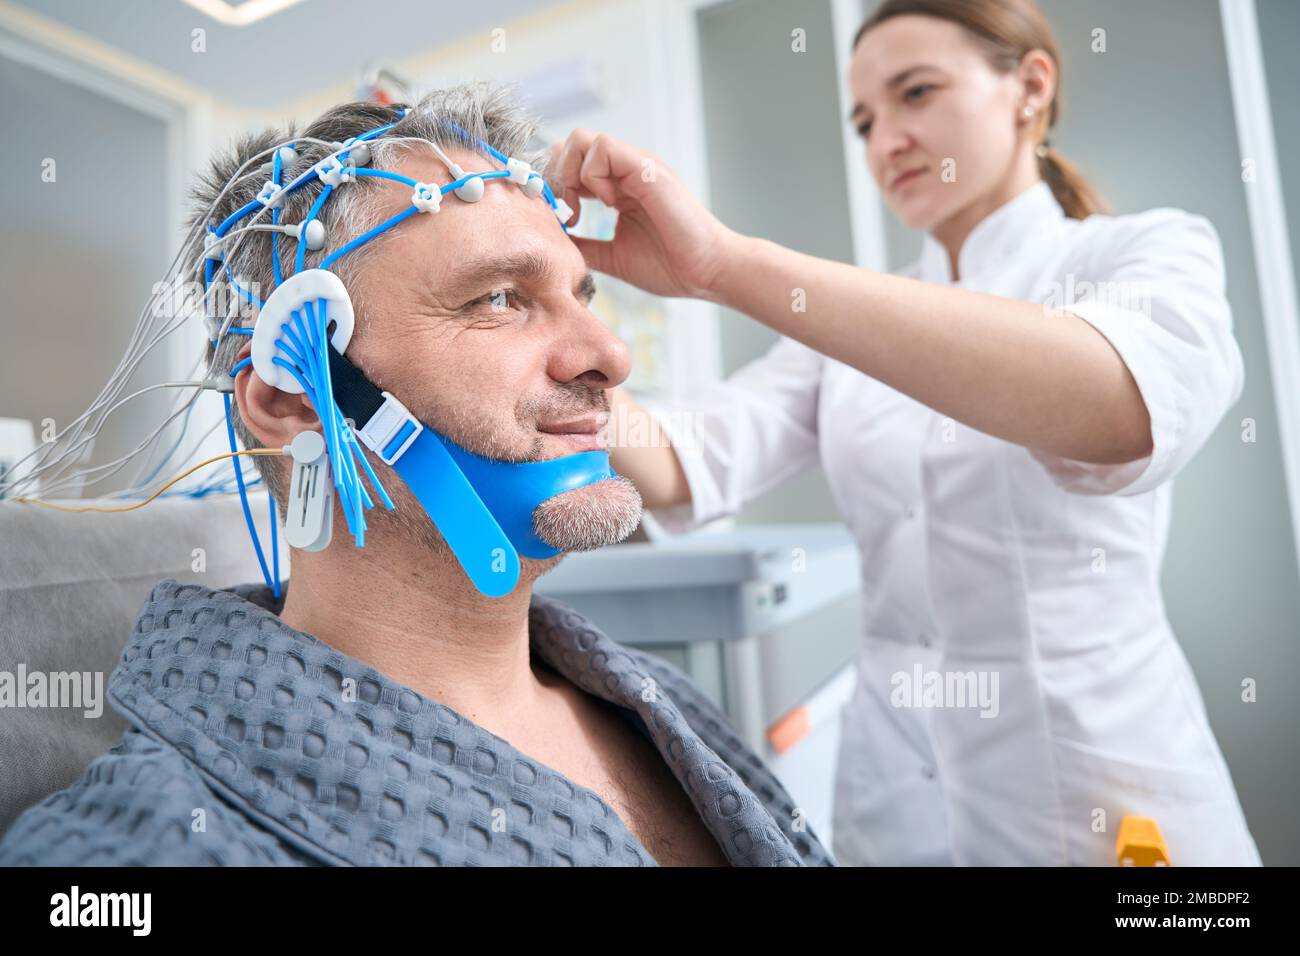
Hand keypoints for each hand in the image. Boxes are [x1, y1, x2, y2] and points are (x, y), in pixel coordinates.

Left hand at [547, 129, 739, 301]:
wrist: (706, 273)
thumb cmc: (670, 267)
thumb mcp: (612, 256)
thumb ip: (584, 246)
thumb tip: (553, 242)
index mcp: (618, 188)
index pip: (570, 165)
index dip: (555, 187)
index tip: (561, 221)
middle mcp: (625, 171)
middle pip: (569, 146)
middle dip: (556, 180)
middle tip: (567, 215)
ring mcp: (636, 166)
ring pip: (581, 139)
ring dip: (570, 175)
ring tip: (582, 211)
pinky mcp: (646, 168)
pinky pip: (604, 148)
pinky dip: (593, 176)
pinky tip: (607, 205)